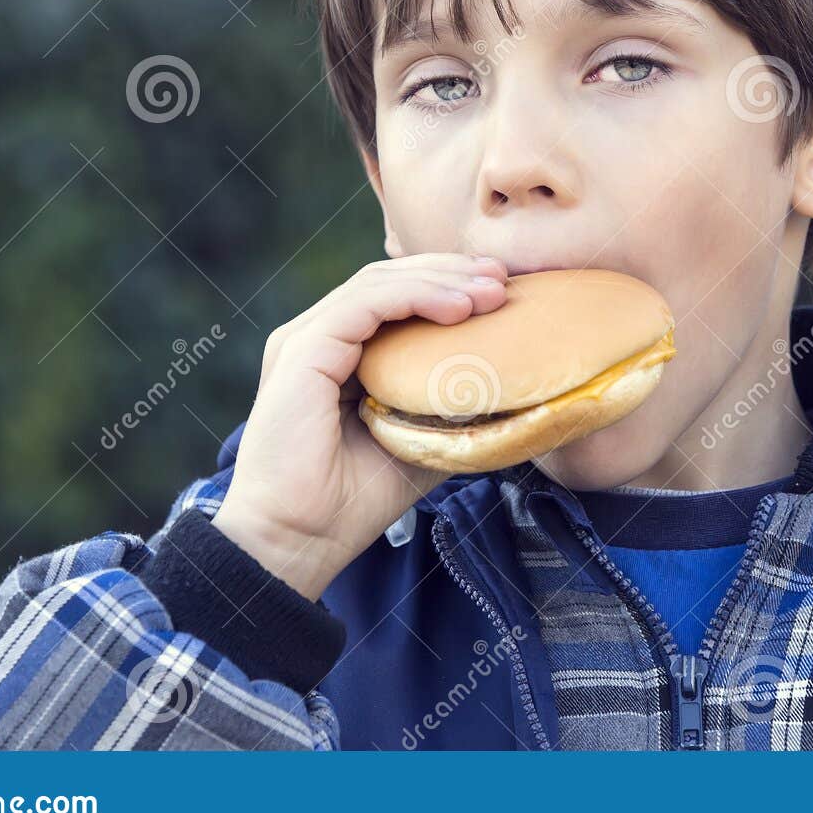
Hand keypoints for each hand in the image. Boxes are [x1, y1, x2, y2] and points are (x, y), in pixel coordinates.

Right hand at [212, 253, 508, 599]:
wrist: (300, 540)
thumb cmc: (351, 502)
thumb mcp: (419, 445)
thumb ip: (449, 412)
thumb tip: (512, 396)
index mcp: (340, 355)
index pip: (396, 298)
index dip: (447, 285)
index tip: (500, 289)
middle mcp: (320, 339)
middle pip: (390, 280)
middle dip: (450, 272)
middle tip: (503, 277)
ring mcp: (307, 341)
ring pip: (379, 283)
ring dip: (441, 280)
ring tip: (491, 290)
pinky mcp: (302, 350)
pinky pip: (365, 304)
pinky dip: (415, 297)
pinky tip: (458, 308)